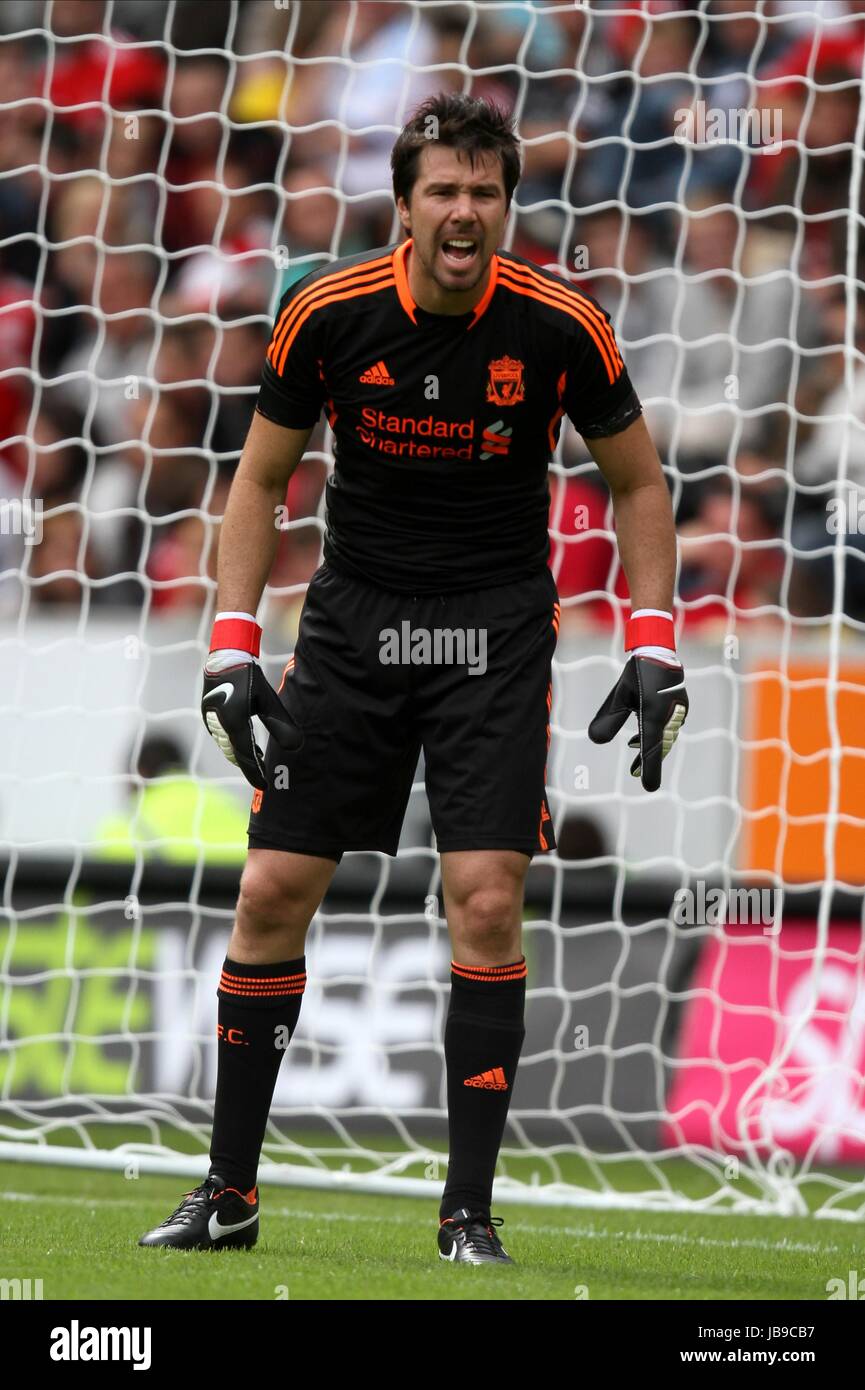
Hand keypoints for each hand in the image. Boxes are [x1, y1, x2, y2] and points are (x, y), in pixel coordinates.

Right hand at [201, 660, 303, 790]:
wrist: (225, 657)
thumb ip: (281, 724)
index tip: (266, 786)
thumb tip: (296, 746)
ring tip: (258, 759)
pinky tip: (245, 744)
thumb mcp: (269, 701)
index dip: (256, 773)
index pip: (246, 756)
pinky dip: (234, 744)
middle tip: (264, 775)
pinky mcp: (208, 715)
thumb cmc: (250, 678)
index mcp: (234, 721)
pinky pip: (222, 737)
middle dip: (249, 766)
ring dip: (241, 755)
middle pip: (235, 754)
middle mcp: (219, 724)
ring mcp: (211, 720)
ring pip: (227, 747)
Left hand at [588, 656, 687, 791]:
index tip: (648, 787)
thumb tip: (595, 740)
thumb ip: (608, 719)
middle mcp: (670, 714)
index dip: (650, 769)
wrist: (658, 651)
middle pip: (659, 745)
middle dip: (648, 760)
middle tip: (633, 771)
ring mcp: (679, 711)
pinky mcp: (681, 707)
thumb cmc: (636, 673)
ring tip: (634, 754)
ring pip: (665, 737)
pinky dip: (657, 735)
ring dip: (652, 747)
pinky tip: (640, 737)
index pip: (651, 747)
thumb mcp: (618, 696)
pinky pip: (669, 728)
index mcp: (654, 712)